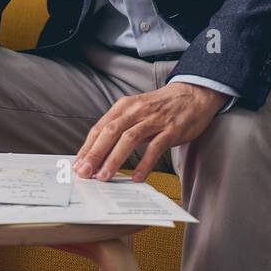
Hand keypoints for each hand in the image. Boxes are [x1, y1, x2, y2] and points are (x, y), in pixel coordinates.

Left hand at [73, 83, 227, 183]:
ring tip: (104, 177)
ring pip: (129, 139)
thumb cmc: (161, 106)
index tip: (77, 164)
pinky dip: (145, 163)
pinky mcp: (172, 129)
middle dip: (95, 154)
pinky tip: (137, 177)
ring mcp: (154, 119)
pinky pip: (156, 147)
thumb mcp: (136, 111)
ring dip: (114, 159)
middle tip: (84, 173)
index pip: (100, 127)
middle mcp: (136, 111)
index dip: (87, 147)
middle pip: (110, 132)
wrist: (193, 93)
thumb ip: (119, 128)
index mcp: (124, 106)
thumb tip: (99, 152)